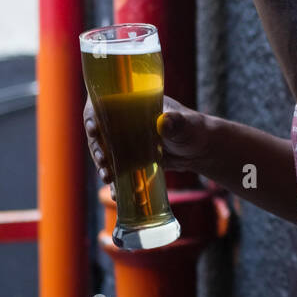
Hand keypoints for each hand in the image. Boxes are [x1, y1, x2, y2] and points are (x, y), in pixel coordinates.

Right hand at [83, 93, 210, 192]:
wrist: (202, 151)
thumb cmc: (195, 130)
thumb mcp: (186, 125)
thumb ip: (176, 122)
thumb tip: (164, 122)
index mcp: (135, 104)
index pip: (105, 103)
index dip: (94, 114)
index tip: (94, 128)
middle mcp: (127, 120)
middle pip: (101, 130)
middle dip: (97, 146)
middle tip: (103, 160)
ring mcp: (128, 140)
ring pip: (106, 151)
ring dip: (103, 164)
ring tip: (108, 178)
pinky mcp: (132, 158)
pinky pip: (118, 167)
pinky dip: (115, 179)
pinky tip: (115, 193)